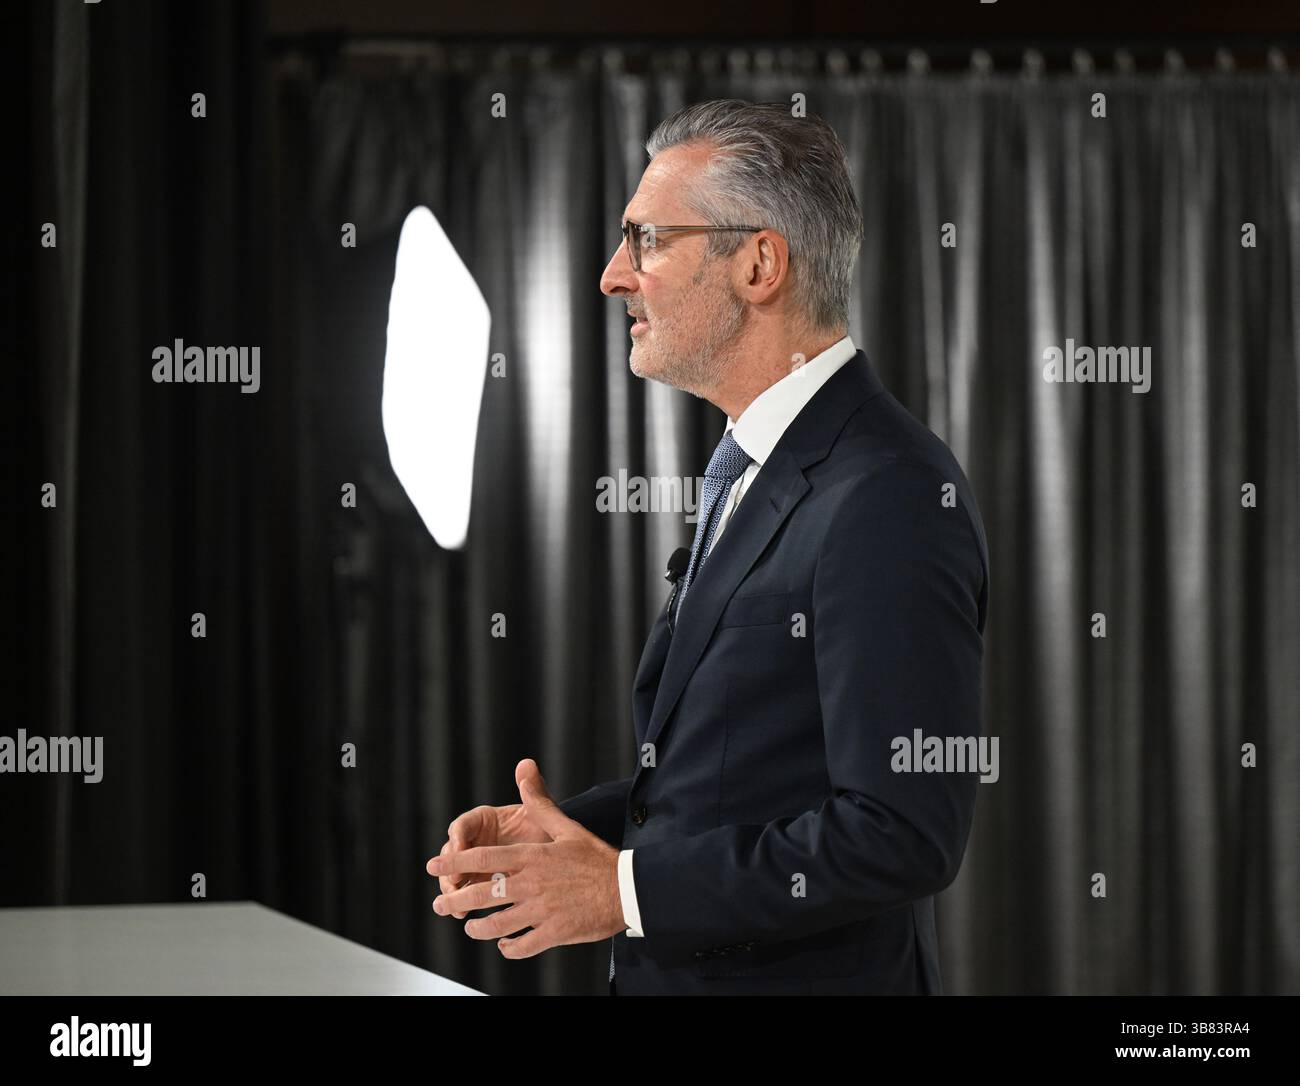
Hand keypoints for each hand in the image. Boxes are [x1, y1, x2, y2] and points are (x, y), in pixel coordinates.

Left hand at [426, 759, 624, 957]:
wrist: (627, 888)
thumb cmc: (596, 857)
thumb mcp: (566, 827)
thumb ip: (540, 802)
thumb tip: (523, 768)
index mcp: (532, 857)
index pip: (484, 857)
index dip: (455, 862)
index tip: (434, 866)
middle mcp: (532, 883)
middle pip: (484, 894)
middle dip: (457, 900)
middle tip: (440, 904)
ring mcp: (542, 910)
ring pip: (497, 923)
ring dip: (478, 927)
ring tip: (469, 927)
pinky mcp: (554, 932)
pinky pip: (522, 944)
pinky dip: (509, 947)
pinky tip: (504, 944)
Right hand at [432, 758, 555, 918]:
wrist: (559, 863)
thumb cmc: (548, 834)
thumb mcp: (544, 816)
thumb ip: (535, 792)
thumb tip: (527, 764)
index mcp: (485, 821)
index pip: (463, 825)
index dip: (457, 837)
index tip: (458, 849)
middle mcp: (475, 842)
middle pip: (452, 853)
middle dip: (449, 868)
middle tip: (452, 881)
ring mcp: (475, 865)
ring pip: (454, 876)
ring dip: (451, 889)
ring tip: (454, 905)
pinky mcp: (480, 885)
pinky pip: (466, 895)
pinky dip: (462, 904)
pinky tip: (463, 917)